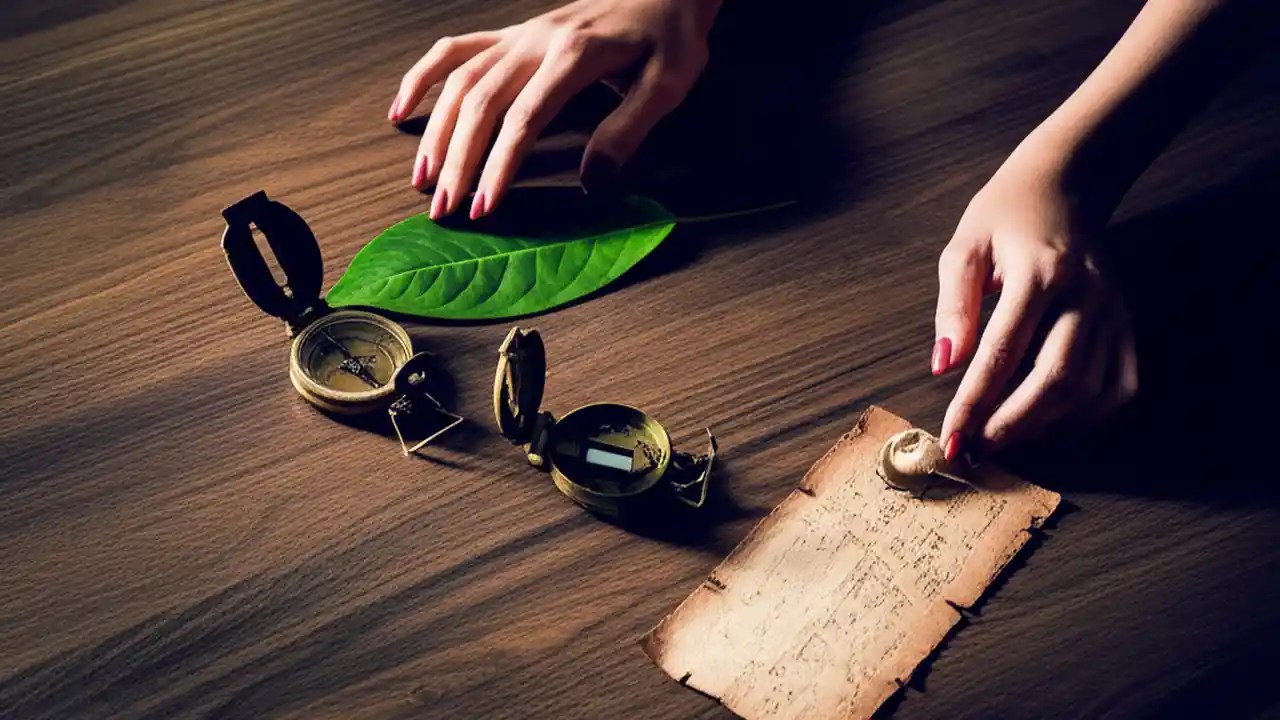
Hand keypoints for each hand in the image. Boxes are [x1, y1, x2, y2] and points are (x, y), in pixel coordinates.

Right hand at [389, 0, 719, 219]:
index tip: (484, 207)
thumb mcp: (669, 83)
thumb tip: (592, 181)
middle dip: (459, 160)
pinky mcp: (513, 34)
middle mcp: (536, 40)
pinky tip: (401, 110)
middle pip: (481, 103)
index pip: (525, 119)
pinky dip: (422, 78)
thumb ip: (629, 129)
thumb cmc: (671, 35)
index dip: (500, 166)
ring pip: (460, 80)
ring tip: (422, 178)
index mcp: (574, 56)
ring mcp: (519, 35)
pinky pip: (454, 50)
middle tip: (442, 210)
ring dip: (436, 131)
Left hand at [933, 137, 1138, 459]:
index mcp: (1041, 272)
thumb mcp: (965, 247)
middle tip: (975, 448)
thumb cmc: (1005, 217)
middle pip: (1055, 379)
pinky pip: (1120, 387)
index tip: (951, 435)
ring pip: (1088, 390)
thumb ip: (954, 306)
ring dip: (1044, 426)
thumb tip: (943, 364)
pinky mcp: (1127, 324)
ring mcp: (1113, 312)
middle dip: (1012, 424)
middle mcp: (1085, 295)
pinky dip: (1087, 418)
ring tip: (1002, 438)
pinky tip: (1049, 424)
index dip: (974, 401)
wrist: (1066, 185)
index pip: (1002, 352)